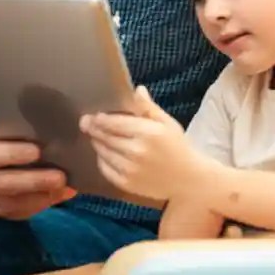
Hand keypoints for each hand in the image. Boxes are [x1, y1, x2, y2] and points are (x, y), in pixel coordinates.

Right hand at [0, 129, 75, 218]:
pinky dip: (42, 204)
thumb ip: (13, 136)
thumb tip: (47, 134)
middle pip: (5, 183)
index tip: (37, 151)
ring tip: (65, 187)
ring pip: (14, 203)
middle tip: (60, 177)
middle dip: (34, 181)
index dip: (13, 154)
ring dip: (42, 196)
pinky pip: (20, 212)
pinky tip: (59, 195)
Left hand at [81, 86, 213, 200]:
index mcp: (147, 132)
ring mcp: (131, 170)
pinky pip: (106, 169)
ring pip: (103, 152)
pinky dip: (102, 160)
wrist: (188, 179)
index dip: (99, 119)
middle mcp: (137, 151)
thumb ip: (148, 107)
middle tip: (86, 123)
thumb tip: (136, 89)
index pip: (114, 123)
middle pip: (105, 137)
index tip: (92, 115)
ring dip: (97, 143)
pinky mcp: (127, 184)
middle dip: (94, 129)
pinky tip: (104, 154)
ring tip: (96, 137)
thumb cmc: (178, 146)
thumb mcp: (166, 122)